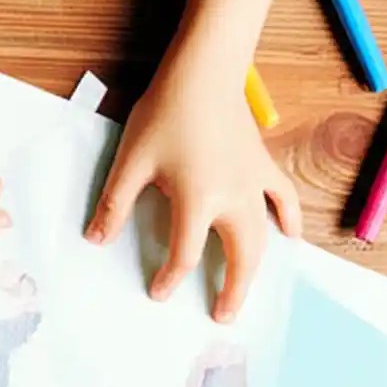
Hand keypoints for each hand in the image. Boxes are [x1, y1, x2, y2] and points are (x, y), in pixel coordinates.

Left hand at [86, 72, 300, 322]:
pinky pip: (283, 200)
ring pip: (263, 237)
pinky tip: (290, 237)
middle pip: (240, 257)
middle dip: (232, 290)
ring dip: (256, 267)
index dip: (170, 278)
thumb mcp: (132, 159)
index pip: (184, 253)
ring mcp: (254, 183)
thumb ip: (116, 203)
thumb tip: (96, 239)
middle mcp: (233, 198)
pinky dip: (289, 220)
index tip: (158, 293)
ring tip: (247, 289)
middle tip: (222, 315)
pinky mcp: (263, 165)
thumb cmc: (167, 110)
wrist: (204, 70)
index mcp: (199, 199)